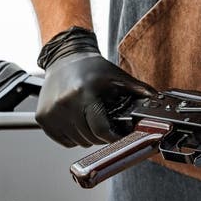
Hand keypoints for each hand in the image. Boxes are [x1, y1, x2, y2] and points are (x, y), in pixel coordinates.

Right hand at [36, 26, 154, 146]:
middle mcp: (65, 104)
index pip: (101, 130)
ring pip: (78, 142)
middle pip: (90, 138)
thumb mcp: (116, 76)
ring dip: (88, 136)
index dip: (114, 137)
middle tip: (107, 124)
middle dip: (103, 135)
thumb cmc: (90, 67)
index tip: (120, 135)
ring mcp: (52, 112)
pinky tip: (78, 121)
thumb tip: (157, 101)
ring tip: (91, 119)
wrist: (64, 58)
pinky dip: (74, 136)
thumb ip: (138, 90)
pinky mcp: (43, 118)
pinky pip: (64, 141)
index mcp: (84, 93)